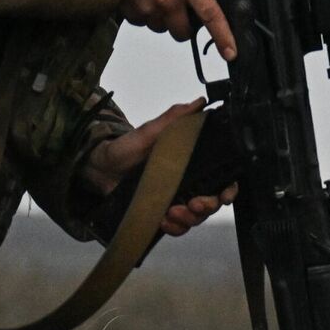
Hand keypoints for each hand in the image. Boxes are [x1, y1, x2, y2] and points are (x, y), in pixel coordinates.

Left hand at [80, 99, 238, 236]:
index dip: (229, 188)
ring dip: (190, 219)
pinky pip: (178, 227)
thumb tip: (199, 102)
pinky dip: (175, 228)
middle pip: (213, 201)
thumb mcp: (150, 131)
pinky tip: (164, 221)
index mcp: (193, 162)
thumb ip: (174, 118)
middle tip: (194, 204)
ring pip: (197, 217)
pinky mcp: (162, 213)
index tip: (225, 195)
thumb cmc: (127, 147)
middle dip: (208, 206)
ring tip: (172, 213)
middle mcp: (190, 182)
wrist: (100, 168)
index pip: (222, 177)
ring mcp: (177, 199)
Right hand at [124, 0, 236, 58]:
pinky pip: (143, 22)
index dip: (223, 35)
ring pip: (162, 28)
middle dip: (184, 25)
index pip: (210, 14)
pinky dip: (144, 14)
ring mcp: (148, 8)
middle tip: (179, 9)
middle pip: (184, 32)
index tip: (230, 52)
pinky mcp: (130, 13)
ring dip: (162, 18)